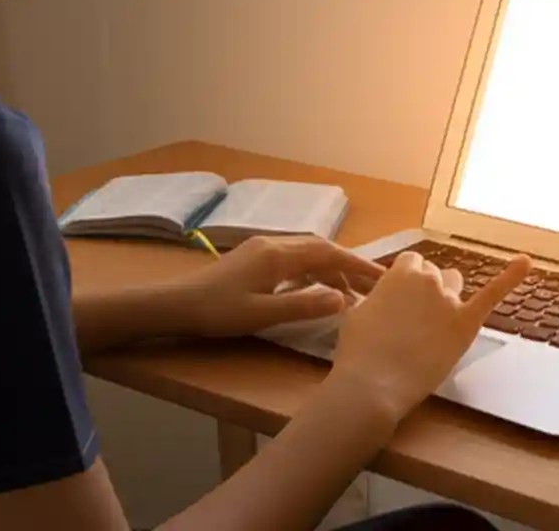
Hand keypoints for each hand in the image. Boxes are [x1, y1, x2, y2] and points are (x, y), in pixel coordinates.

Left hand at [179, 235, 385, 337]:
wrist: (176, 305)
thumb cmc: (218, 312)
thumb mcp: (263, 315)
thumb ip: (304, 305)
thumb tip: (343, 300)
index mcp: (278, 255)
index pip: (329, 253)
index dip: (358, 264)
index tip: (382, 278)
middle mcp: (273, 244)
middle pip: (321, 249)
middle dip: (349, 265)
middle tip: (373, 287)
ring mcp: (262, 249)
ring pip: (308, 253)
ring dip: (331, 269)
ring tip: (350, 294)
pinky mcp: (254, 258)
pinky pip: (294, 259)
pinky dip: (313, 271)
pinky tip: (317, 290)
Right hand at [329, 250, 532, 421]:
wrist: (373, 384)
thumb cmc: (357, 351)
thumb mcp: (356, 313)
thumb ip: (375, 299)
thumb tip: (380, 300)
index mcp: (399, 273)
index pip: (411, 264)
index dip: (405, 282)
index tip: (398, 300)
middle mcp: (428, 279)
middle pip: (433, 275)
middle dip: (424, 292)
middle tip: (410, 321)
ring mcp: (449, 301)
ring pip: (454, 284)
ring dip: (446, 295)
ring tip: (433, 322)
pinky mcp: (466, 324)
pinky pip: (491, 294)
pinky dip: (510, 276)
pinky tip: (525, 262)